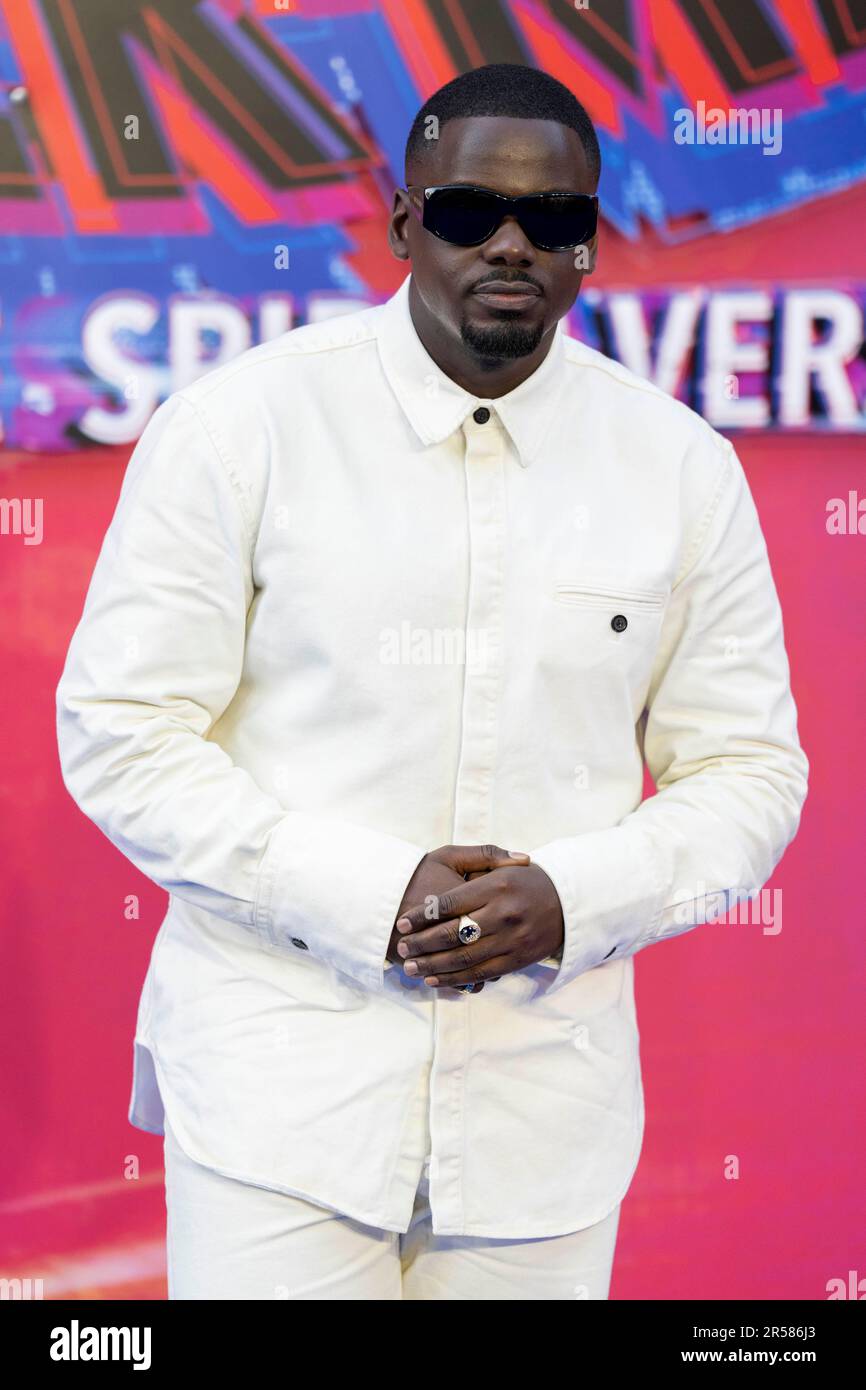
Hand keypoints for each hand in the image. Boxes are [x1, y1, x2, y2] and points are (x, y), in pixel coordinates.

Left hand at [394, 862, 563, 989]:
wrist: (567, 902)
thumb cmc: (527, 880)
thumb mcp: (503, 864)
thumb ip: (475, 864)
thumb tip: (446, 880)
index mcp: (495, 886)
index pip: (448, 904)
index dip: (421, 916)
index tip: (401, 924)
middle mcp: (502, 913)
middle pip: (452, 934)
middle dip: (421, 944)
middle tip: (402, 948)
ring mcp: (511, 939)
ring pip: (463, 958)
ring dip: (432, 965)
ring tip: (411, 967)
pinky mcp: (517, 959)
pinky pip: (480, 973)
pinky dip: (454, 979)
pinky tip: (435, 979)